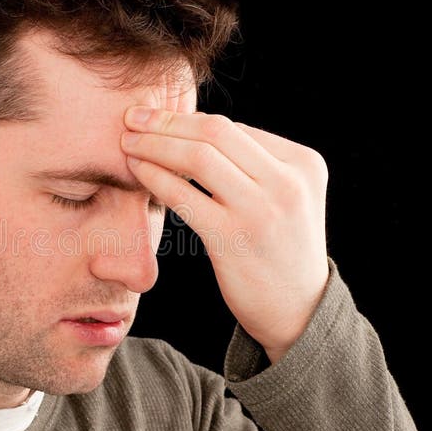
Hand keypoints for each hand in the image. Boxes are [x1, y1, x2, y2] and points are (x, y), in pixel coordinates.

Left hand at [122, 108, 329, 362]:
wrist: (298, 312)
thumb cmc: (280, 250)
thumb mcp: (286, 198)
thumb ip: (252, 165)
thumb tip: (190, 130)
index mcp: (304, 163)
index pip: (235, 128)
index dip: (188, 120)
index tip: (157, 118)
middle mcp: (288, 181)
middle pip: (215, 132)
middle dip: (167, 121)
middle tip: (132, 118)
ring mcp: (263, 210)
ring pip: (198, 157)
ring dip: (155, 144)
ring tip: (127, 142)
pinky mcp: (235, 238)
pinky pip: (184, 196)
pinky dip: (156, 177)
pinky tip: (137, 171)